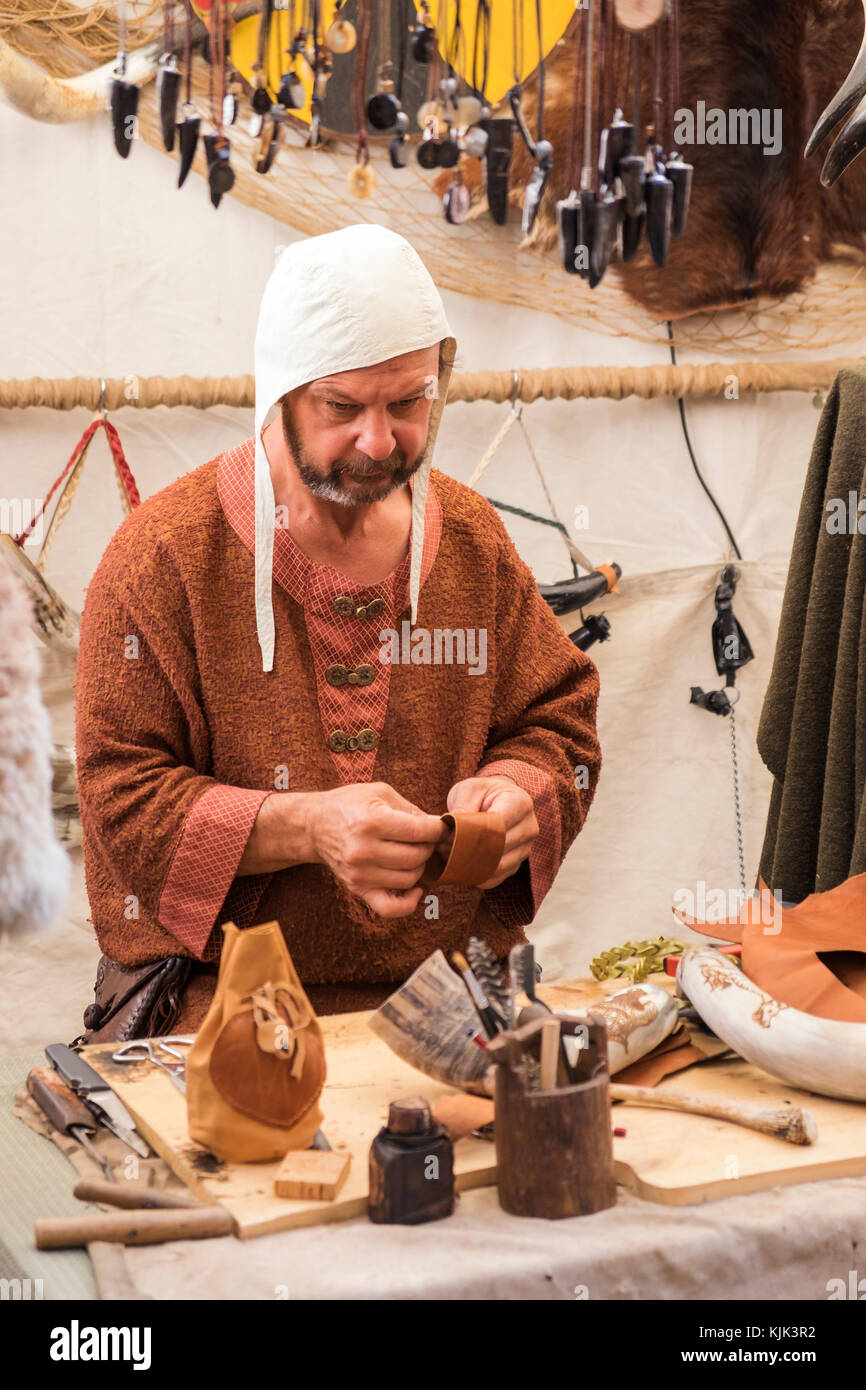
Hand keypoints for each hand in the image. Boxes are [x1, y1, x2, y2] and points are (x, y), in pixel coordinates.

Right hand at [307, 781, 444, 919]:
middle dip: (428, 846)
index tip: (440, 827)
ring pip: (409, 879)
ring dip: (419, 867)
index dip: (437, 830)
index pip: (419, 832)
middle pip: (416, 856)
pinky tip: (415, 888)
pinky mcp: (357, 888)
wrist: (314, 825)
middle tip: (425, 838)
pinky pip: (390, 908)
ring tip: (414, 854)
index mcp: (371, 821)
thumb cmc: (349, 805)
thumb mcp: (380, 793)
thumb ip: (411, 809)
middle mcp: (364, 850)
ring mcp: (360, 873)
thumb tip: (438, 827)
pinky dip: (409, 903)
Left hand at [445, 775, 537, 888]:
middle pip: (499, 848)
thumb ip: (462, 808)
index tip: (451, 834)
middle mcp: (529, 828)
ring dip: (472, 865)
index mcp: (520, 803)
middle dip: (470, 851)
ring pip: (497, 867)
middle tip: (444, 848)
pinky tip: (462, 865)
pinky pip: (496, 878)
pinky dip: (477, 875)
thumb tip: (453, 832)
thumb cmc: (482, 793)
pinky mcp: (516, 865)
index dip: (473, 833)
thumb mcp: (469, 790)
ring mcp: (525, 849)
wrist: (497, 799)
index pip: (499, 825)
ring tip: (451, 855)